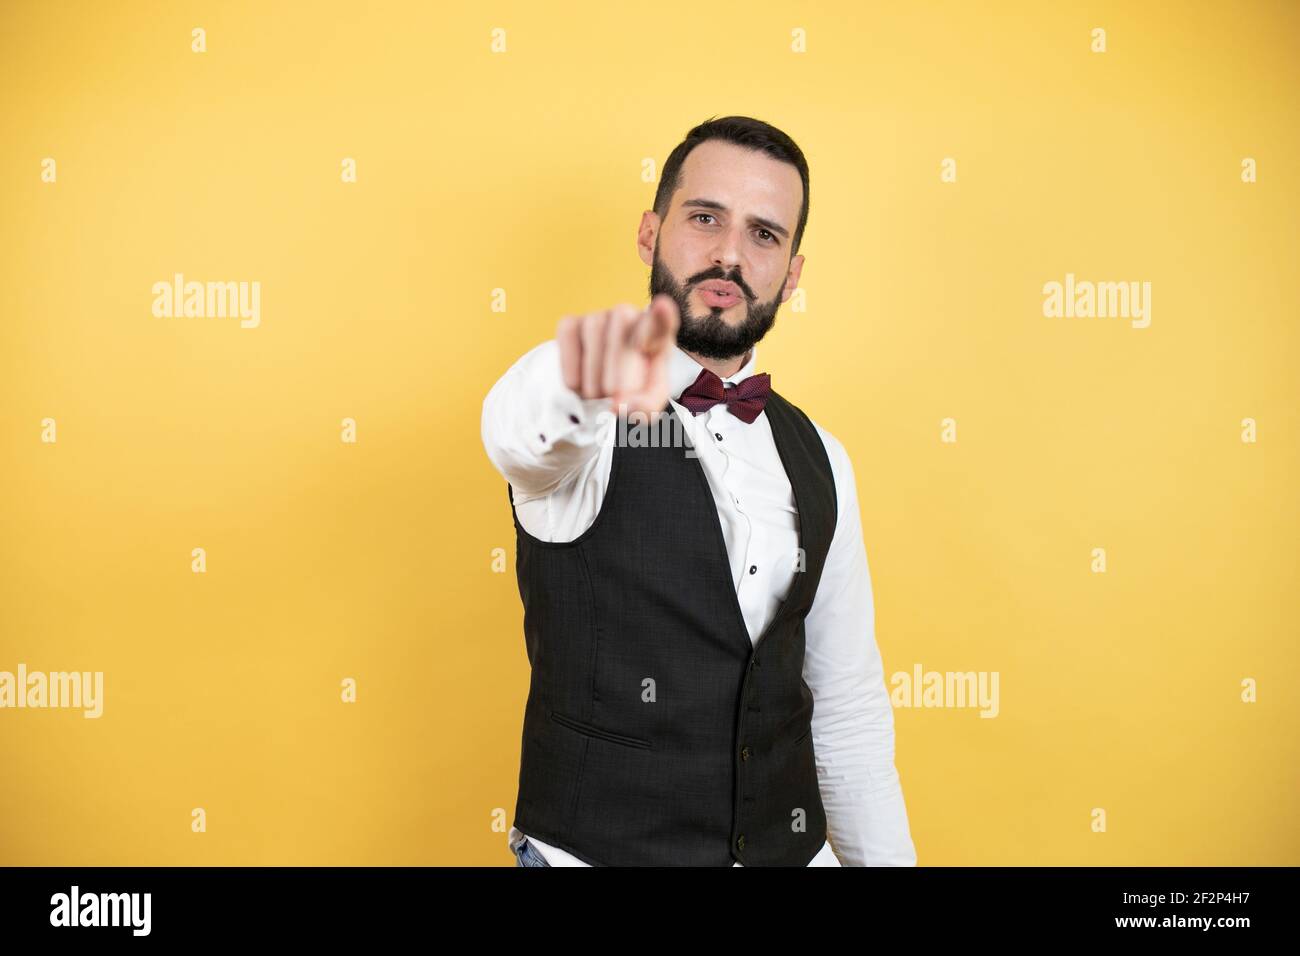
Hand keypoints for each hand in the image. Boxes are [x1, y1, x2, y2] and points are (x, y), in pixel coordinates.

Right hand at [556, 294, 680, 418]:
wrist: (602, 388)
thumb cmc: (632, 390)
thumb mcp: (647, 403)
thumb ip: (645, 408)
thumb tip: (621, 407)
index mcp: (657, 334)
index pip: (662, 321)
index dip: (662, 315)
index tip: (662, 307)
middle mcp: (628, 316)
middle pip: (623, 330)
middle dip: (618, 370)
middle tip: (616, 402)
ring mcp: (598, 316)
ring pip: (594, 333)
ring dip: (594, 375)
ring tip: (597, 396)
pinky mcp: (571, 323)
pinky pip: (569, 337)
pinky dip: (571, 367)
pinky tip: (578, 385)